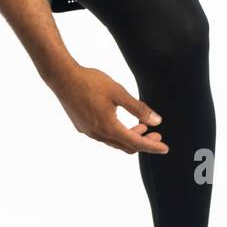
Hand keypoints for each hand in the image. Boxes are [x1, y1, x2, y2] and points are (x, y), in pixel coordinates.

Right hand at [52, 64, 168, 154]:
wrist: (62, 78)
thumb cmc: (89, 82)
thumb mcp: (118, 92)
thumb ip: (138, 108)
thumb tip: (156, 121)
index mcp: (108, 126)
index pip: (136, 143)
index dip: (152, 146)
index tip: (164, 148)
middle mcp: (98, 133)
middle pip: (125, 146)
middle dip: (142, 142)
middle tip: (155, 134)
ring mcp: (88, 131)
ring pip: (114, 142)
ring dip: (129, 136)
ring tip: (141, 125)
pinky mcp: (82, 126)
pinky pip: (103, 136)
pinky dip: (116, 133)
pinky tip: (120, 120)